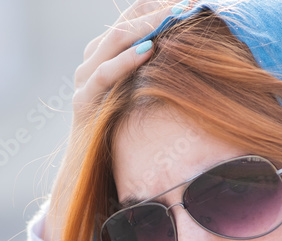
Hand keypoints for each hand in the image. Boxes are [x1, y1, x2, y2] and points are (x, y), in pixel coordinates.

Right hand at [42, 0, 191, 240]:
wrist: (87, 182)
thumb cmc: (123, 144)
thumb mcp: (147, 105)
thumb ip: (161, 82)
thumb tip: (199, 65)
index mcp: (108, 57)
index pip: (134, 16)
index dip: (160, 5)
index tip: (194, 2)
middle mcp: (92, 63)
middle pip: (125, 21)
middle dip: (158, 9)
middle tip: (191, 3)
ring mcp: (84, 83)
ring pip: (112, 40)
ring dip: (145, 26)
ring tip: (174, 15)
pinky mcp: (82, 105)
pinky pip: (102, 75)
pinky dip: (124, 61)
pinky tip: (148, 50)